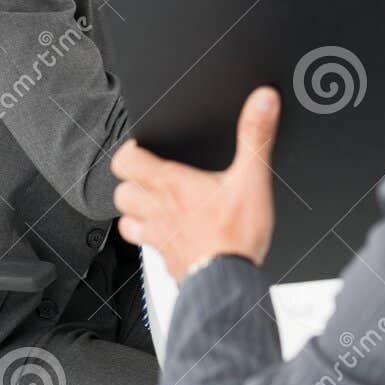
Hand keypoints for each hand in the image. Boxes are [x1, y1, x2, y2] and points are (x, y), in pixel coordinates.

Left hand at [112, 86, 279, 280]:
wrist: (230, 283)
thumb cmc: (236, 235)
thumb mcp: (252, 178)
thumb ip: (256, 137)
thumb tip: (262, 101)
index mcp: (172, 186)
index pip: (126, 161)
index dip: (129, 152)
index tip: (141, 148)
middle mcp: (159, 211)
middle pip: (121, 193)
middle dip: (131, 183)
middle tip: (148, 177)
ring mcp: (159, 238)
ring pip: (127, 221)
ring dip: (135, 212)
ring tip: (153, 205)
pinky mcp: (168, 261)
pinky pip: (148, 249)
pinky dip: (153, 240)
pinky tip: (170, 237)